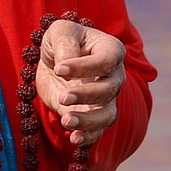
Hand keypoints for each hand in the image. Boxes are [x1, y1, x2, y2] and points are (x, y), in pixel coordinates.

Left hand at [35, 18, 125, 150]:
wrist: (56, 64)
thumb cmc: (63, 41)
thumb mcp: (60, 32)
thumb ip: (65, 42)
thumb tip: (66, 65)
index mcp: (110, 50)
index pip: (106, 61)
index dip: (85, 67)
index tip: (59, 69)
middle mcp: (114, 76)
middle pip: (109, 90)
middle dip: (86, 95)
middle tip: (63, 97)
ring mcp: (106, 99)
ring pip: (107, 114)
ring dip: (89, 120)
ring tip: (67, 120)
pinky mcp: (92, 115)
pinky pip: (97, 130)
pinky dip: (88, 136)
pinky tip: (73, 138)